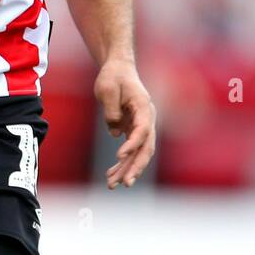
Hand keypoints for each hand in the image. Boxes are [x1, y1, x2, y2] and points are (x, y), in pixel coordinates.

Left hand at [94, 60, 155, 188]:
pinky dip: (121, 164)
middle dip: (136, 167)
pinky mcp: (133, 131)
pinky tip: (110, 175)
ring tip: (112, 185)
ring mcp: (142, 126)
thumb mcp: (107, 88)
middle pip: (145, 147)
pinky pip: (130, 152)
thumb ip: (111, 110)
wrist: (118, 69)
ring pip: (138, 154)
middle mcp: (147, 119)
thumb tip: (115, 133)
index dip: (132, 144)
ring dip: (126, 170)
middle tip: (125, 183)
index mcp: (144, 106)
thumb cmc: (113, 76)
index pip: (142, 130)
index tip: (119, 155)